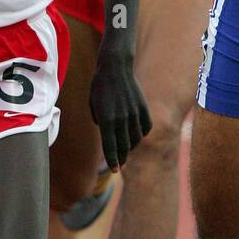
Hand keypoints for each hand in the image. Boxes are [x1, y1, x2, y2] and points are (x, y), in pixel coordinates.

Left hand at [89, 53, 151, 171]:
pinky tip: (136, 137)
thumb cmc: (99, 87)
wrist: (114, 68)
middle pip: (124, 146)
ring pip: (136, 139)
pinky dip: (141, 134)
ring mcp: (134, 114)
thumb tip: (110, 136)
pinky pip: (145, 128)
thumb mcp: (93, 106)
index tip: (114, 170)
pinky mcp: (143, 108)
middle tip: (119, 166)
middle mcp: (122, 119)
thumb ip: (100, 123)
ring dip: (131, 147)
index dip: (112, 160)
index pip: (110, 147)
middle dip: (121, 158)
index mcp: (106, 120)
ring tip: (126, 151)